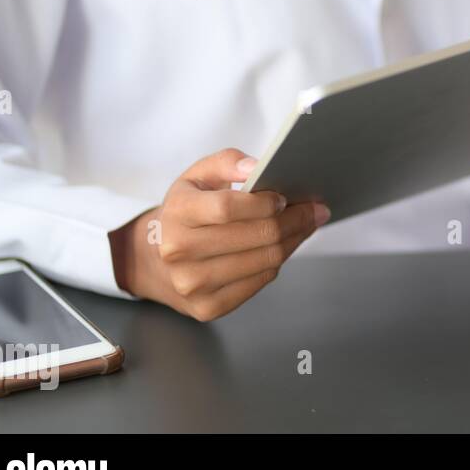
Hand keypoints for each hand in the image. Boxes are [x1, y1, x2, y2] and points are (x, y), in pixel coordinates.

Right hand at [109, 148, 328, 320]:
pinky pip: (260, 283)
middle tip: (315, 210)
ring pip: (264, 261)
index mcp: (176, 212)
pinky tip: (283, 248)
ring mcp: (192, 283)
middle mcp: (179, 251)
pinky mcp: (207, 307)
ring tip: (306, 226)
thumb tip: (256, 167)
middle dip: (294, 220)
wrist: (154, 258)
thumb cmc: (187, 211)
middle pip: (256, 236)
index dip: (263, 203)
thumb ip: (227, 162)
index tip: (284, 198)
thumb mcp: (198, 176)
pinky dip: (278, 263)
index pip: (228, 208)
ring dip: (293, 241)